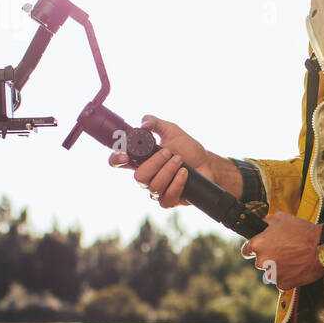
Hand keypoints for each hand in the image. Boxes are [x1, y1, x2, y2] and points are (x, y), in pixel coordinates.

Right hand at [109, 115, 239, 207]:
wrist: (207, 164)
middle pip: (139, 177)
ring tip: (180, 160)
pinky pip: (166, 198)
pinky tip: (184, 174)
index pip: (119, 162)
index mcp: (141, 160)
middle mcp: (146, 176)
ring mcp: (157, 190)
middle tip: (169, 152)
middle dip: (155, 163)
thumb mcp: (172, 131)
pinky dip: (177, 184)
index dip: (116, 160)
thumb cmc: (187, 148)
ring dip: (169, 171)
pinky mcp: (169, 200)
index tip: (125, 155)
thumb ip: (155, 123)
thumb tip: (144, 123)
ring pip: (154, 187)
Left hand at [242, 212, 323, 291]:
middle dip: (270, 257)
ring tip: (293, 258)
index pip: (246, 250)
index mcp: (258, 244)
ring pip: (271, 272)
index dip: (255, 248)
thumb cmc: (302, 231)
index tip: (263, 247)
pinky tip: (297, 267)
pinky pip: (282, 280)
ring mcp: (272, 274)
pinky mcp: (283, 283)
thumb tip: (260, 225)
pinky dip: (288, 276)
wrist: (322, 246)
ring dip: (278, 267)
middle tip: (285, 250)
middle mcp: (262, 261)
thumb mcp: (281, 217)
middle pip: (260, 261)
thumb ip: (265, 222)